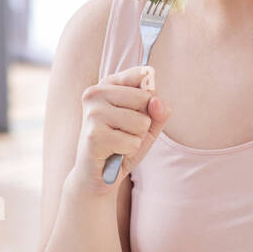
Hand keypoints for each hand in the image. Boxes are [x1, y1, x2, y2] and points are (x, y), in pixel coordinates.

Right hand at [75, 65, 171, 189]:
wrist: (97, 176)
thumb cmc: (123, 144)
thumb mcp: (148, 124)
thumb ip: (159, 109)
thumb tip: (156, 102)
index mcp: (107, 84)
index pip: (144, 75)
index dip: (149, 98)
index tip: (135, 110)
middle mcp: (95, 93)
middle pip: (145, 99)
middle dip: (143, 122)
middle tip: (124, 133)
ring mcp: (93, 113)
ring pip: (141, 122)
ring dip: (136, 138)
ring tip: (118, 143)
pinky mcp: (94, 135)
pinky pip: (133, 142)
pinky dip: (129, 152)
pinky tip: (114, 153)